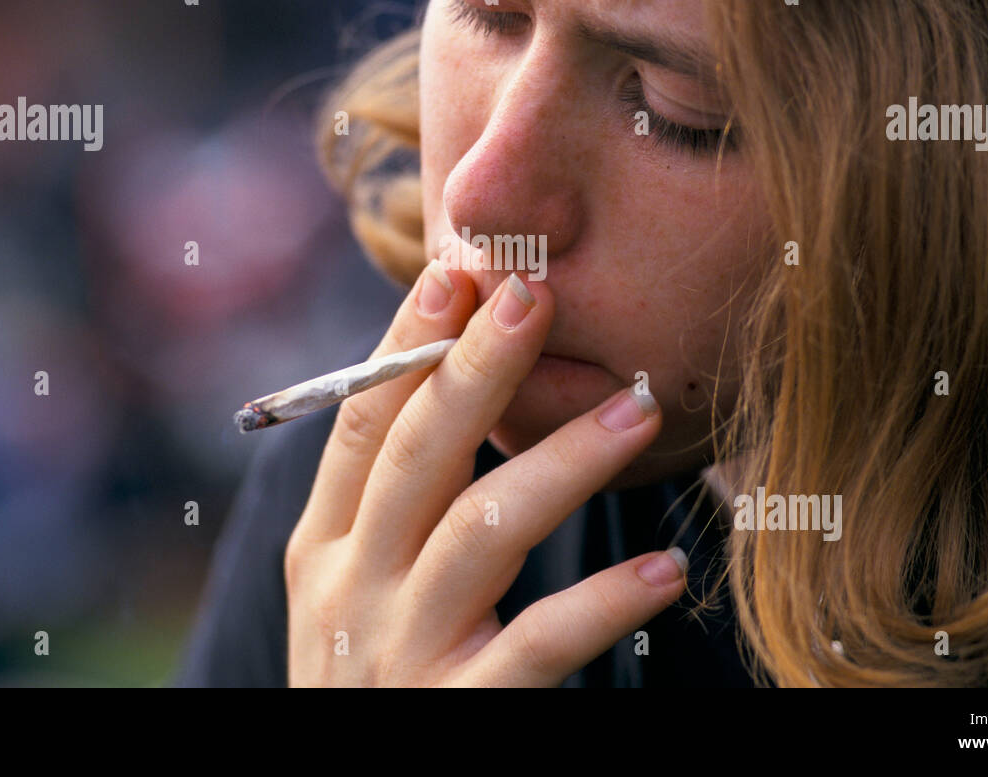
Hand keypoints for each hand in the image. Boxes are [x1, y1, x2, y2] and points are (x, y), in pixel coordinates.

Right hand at [284, 262, 687, 685]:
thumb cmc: (381, 673)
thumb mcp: (361, 587)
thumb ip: (398, 503)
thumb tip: (461, 375)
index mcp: (321, 549)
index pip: (360, 426)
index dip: (404, 346)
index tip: (459, 272)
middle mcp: (349, 593)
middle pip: (415, 458)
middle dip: (476, 369)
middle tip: (536, 295)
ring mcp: (400, 655)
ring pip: (482, 531)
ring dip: (564, 461)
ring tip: (641, 411)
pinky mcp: (461, 714)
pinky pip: (542, 645)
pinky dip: (607, 601)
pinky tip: (666, 565)